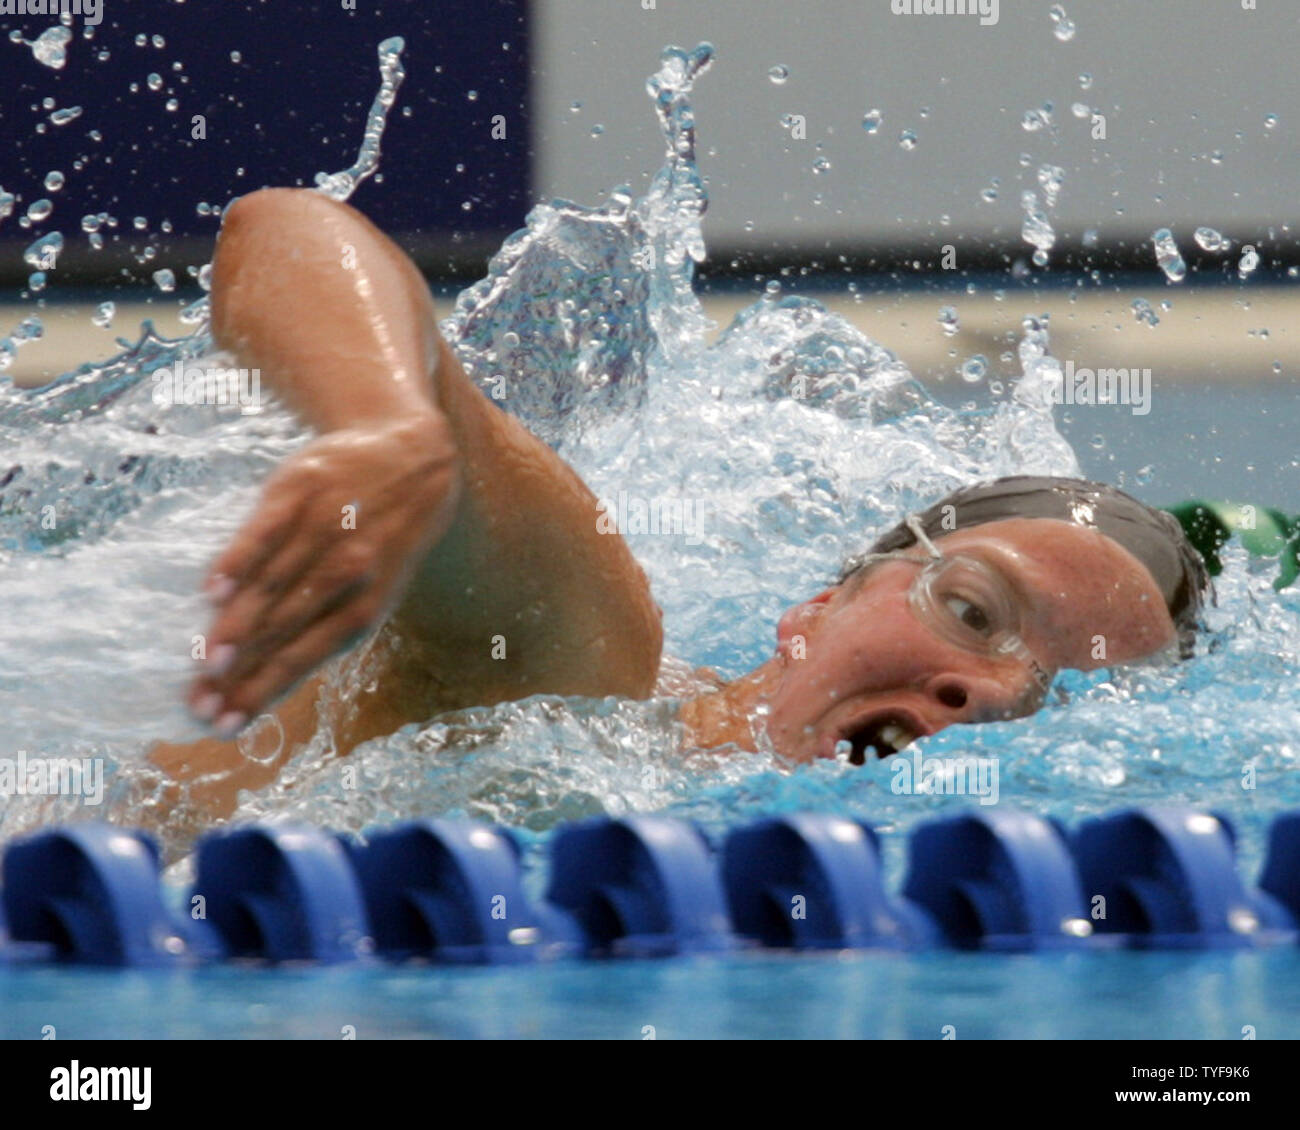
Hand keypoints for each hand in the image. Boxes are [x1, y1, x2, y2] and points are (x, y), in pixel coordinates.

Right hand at [188, 411, 459, 732]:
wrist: (411, 454)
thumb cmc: (378, 538)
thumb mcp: (374, 587)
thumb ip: (325, 625)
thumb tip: (265, 678)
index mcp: (367, 606)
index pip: (307, 657)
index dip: (264, 692)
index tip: (225, 725)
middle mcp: (350, 571)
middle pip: (284, 629)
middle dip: (241, 673)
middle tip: (198, 705)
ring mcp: (326, 528)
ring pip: (274, 586)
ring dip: (237, 628)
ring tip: (205, 663)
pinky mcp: (302, 489)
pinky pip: (267, 529)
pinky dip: (241, 559)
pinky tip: (212, 590)